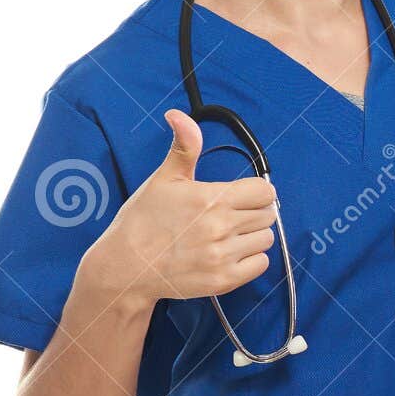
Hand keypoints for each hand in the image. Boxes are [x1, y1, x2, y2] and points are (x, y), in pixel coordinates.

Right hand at [93, 110, 279, 304]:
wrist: (127, 266)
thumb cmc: (143, 220)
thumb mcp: (164, 179)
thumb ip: (184, 147)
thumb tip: (179, 115)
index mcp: (211, 198)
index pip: (264, 192)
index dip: (256, 191)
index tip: (243, 195)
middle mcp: (221, 227)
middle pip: (268, 215)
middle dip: (254, 212)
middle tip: (232, 216)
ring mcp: (223, 256)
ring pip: (266, 240)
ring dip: (253, 236)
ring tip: (228, 236)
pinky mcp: (224, 280)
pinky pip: (260, 265)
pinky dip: (251, 259)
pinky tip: (229, 254)